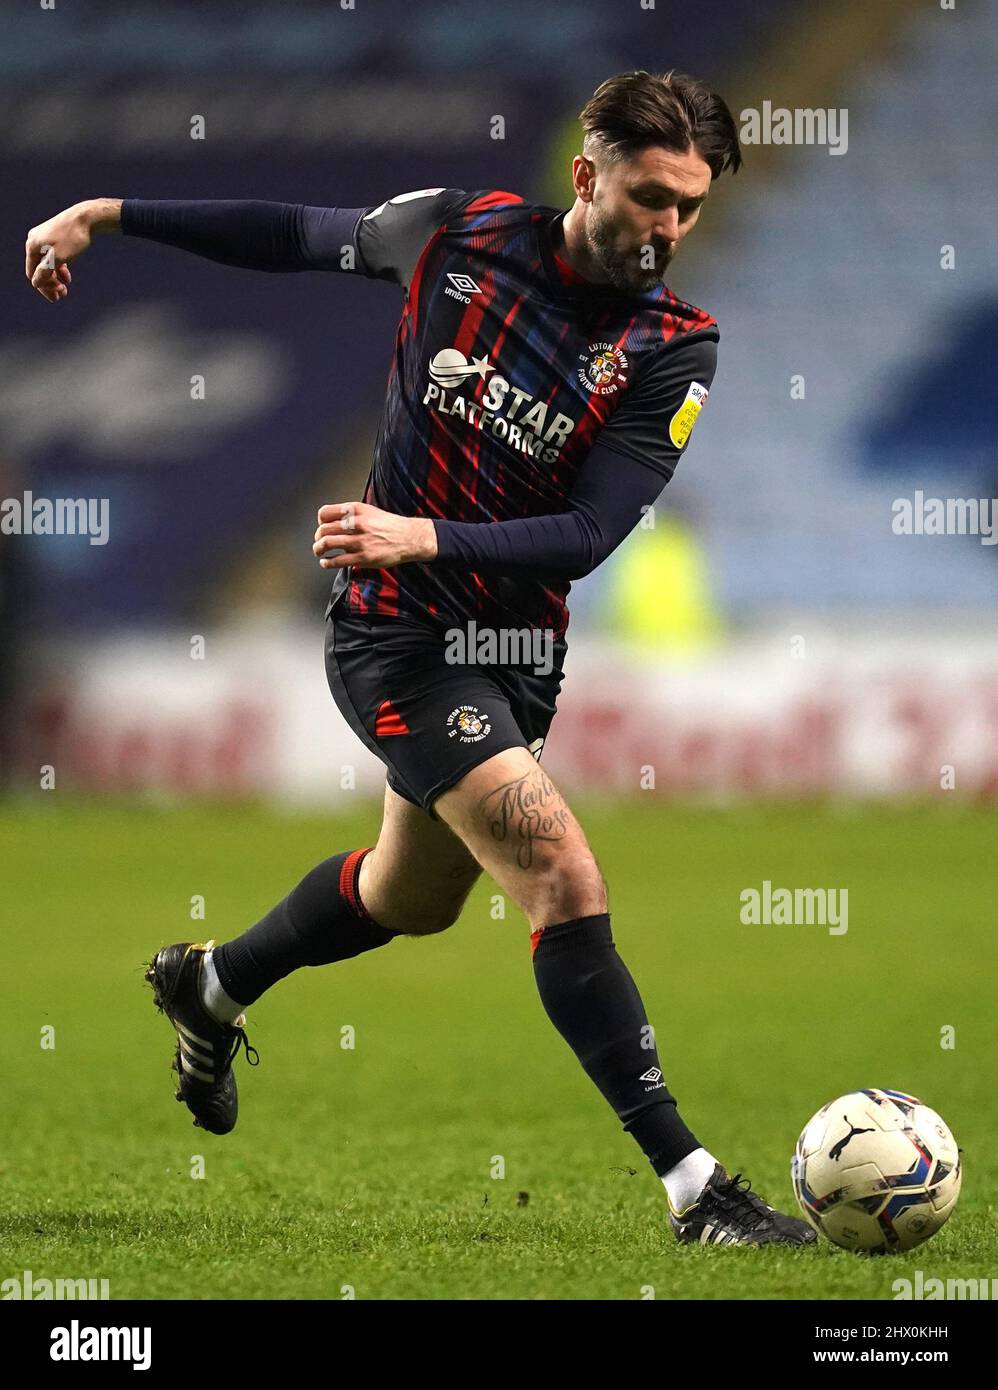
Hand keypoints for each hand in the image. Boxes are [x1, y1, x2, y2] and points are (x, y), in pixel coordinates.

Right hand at [25, 198, 120, 302]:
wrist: (86, 217)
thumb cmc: (73, 238)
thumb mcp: (58, 258)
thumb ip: (45, 271)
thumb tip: (35, 282)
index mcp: (32, 246)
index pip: (32, 274)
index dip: (43, 287)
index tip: (56, 297)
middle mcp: (35, 241)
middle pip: (38, 269)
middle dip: (50, 284)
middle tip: (62, 295)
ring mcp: (44, 238)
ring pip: (47, 264)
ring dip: (55, 277)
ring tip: (65, 288)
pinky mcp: (54, 237)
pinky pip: (53, 257)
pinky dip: (59, 267)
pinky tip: (67, 276)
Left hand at [313, 501, 437, 570]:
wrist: (409, 538)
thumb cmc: (390, 526)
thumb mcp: (370, 511)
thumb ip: (352, 515)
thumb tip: (332, 522)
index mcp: (357, 510)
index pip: (325, 513)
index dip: (320, 521)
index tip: (322, 526)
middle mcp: (357, 524)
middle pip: (324, 529)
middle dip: (318, 537)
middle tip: (319, 541)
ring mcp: (360, 541)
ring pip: (327, 543)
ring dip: (318, 549)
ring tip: (319, 551)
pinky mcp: (363, 558)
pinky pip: (337, 561)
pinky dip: (327, 562)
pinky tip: (326, 562)